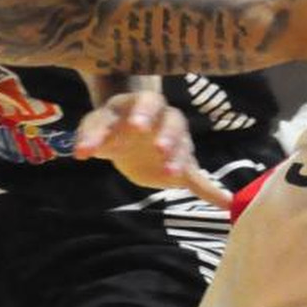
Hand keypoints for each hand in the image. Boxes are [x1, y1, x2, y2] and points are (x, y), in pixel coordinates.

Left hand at [74, 92, 232, 207]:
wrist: (124, 133)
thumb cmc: (110, 125)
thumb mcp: (96, 127)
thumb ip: (89, 138)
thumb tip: (79, 153)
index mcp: (142, 104)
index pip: (147, 102)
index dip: (143, 113)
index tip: (136, 126)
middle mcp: (165, 120)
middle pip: (173, 122)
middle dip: (167, 135)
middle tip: (158, 148)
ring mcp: (176, 142)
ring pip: (184, 147)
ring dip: (178, 160)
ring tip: (171, 175)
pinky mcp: (182, 165)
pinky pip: (200, 178)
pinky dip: (213, 191)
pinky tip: (227, 204)